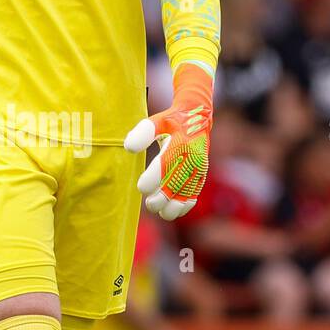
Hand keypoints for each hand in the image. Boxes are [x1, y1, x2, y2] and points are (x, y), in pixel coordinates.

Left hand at [123, 63, 212, 220]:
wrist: (198, 118)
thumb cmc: (171, 121)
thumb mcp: (156, 121)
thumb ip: (143, 133)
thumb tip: (129, 148)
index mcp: (180, 144)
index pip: (165, 166)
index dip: (152, 179)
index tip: (141, 187)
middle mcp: (192, 159)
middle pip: (176, 186)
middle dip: (162, 199)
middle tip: (149, 203)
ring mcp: (198, 169)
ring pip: (186, 195)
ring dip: (173, 207)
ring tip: (159, 210)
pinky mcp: (201, 176)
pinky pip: (193, 196)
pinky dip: (183, 207)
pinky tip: (170, 211)